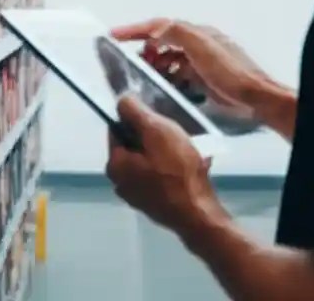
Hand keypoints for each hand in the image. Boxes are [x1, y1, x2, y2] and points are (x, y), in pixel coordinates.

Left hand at [106, 96, 220, 233]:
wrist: (198, 214)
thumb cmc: (177, 171)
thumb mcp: (157, 131)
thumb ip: (136, 113)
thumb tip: (121, 99)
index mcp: (114, 164)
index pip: (117, 129)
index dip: (138, 119)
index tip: (159, 119)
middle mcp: (119, 183)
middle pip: (133, 146)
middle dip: (154, 138)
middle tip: (176, 135)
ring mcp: (136, 198)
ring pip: (148, 162)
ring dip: (165, 153)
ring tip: (187, 152)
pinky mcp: (153, 206)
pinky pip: (159, 178)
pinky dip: (172, 171)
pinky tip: (190, 169)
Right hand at [113, 19, 270, 116]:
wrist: (254, 97)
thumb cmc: (231, 72)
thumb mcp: (202, 46)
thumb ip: (178, 33)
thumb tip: (156, 30)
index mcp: (197, 33)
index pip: (160, 26)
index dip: (135, 29)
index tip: (115, 34)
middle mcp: (198, 44)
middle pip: (163, 41)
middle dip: (144, 48)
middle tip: (129, 60)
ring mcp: (201, 62)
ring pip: (170, 59)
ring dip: (155, 64)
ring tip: (143, 75)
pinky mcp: (204, 79)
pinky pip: (178, 75)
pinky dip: (167, 78)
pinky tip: (162, 86)